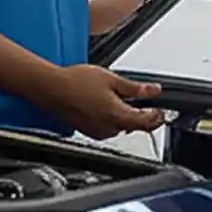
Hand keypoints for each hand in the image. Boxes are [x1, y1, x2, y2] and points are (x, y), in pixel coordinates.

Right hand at [39, 65, 163, 139]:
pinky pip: (107, 128)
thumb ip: (135, 88)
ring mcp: (97, 132)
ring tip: (117, 97)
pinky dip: (111, 118)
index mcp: (117, 115)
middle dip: (140, 114)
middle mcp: (108, 128)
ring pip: (120, 127)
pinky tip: (103, 104)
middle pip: (134, 126)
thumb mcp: (111, 79)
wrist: (51, 89)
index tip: (161, 109)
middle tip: (142, 99)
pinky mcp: (88, 132)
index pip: (146, 123)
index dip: (157, 116)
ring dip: (124, 116)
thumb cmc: (76, 82)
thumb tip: (154, 91)